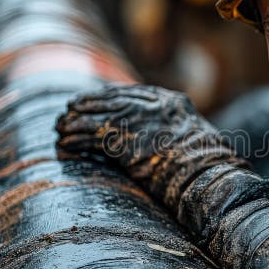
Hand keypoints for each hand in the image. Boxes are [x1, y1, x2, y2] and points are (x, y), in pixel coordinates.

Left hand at [56, 84, 247, 208]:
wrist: (208, 177)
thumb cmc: (205, 166)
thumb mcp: (193, 138)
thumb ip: (172, 129)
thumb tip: (156, 136)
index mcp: (172, 102)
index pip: (134, 92)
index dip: (110, 94)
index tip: (94, 98)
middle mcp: (153, 107)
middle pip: (111, 99)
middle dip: (88, 104)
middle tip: (70, 108)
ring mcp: (140, 122)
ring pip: (98, 116)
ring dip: (75, 123)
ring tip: (60, 128)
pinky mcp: (126, 142)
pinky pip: (92, 138)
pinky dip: (75, 141)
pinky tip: (64, 145)